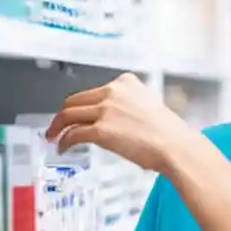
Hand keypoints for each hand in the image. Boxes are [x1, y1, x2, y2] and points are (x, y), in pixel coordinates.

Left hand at [45, 73, 197, 175]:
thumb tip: (116, 123)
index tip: (79, 113)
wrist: (177, 147)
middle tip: (58, 125)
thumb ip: (130, 107)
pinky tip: (63, 148)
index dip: (83, 104)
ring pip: (69, 115)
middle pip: (75, 100)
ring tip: (53, 137)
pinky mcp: (100, 130)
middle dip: (63, 114)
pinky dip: (64, 141)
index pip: (94, 91)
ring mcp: (105, 110)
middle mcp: (113, 92)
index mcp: (126, 83)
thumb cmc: (170, 134)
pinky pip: (74, 134)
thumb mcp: (150, 107)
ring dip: (57, 127)